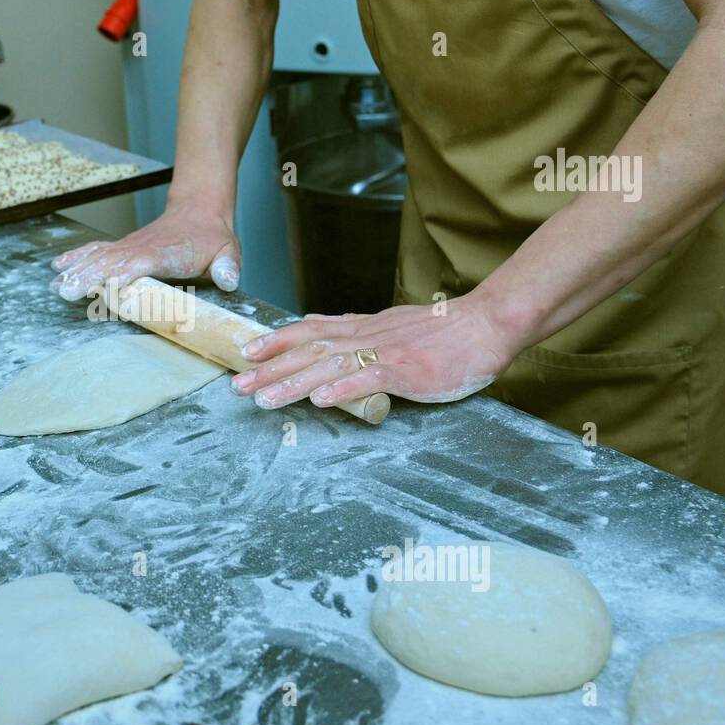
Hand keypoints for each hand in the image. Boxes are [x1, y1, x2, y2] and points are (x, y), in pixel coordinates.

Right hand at [50, 202, 240, 300]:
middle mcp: (142, 248)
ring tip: (57, 286)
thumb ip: (228, 266)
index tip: (106, 289)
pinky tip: (58, 267)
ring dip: (76, 270)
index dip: (124, 275)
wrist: (199, 210)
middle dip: (88, 276)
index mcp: (167, 253)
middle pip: (111, 261)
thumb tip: (229, 280)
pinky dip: (76, 258)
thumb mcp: (228, 251)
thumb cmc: (212, 237)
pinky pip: (95, 251)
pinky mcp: (122, 247)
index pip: (142, 263)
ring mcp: (129, 246)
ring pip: (98, 256)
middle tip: (66, 291)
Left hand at [231, 292, 521, 407]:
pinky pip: (369, 380)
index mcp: (363, 328)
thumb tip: (324, 328)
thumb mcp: (392, 325)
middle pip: (309, 351)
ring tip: (265, 399)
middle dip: (271, 369)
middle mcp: (366, 336)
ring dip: (293, 383)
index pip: (310, 330)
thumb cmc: (444, 330)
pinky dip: (342, 389)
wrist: (486, 325)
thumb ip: (358, 330)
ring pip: (329, 366)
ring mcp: (385, 353)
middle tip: (238, 386)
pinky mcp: (407, 369)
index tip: (246, 352)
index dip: (276, 341)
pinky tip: (320, 400)